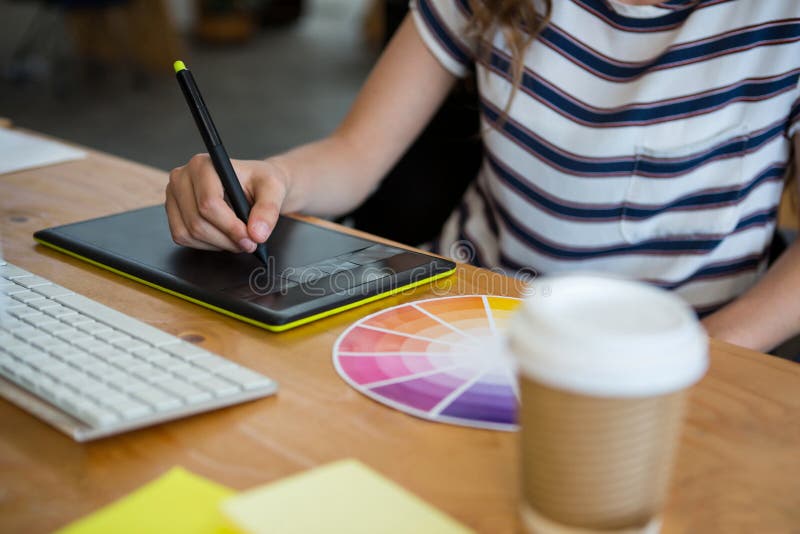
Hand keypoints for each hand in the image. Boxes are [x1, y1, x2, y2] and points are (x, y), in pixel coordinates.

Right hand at [165, 154, 288, 252]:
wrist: (255, 185)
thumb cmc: (261, 182)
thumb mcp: (274, 189)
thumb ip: (268, 209)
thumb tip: (256, 233)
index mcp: (203, 165)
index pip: (209, 203)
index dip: (230, 227)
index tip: (250, 239)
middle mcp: (182, 177)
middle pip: (197, 222)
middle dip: (226, 239)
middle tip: (249, 243)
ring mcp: (174, 195)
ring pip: (189, 233)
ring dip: (217, 244)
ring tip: (238, 240)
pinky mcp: (173, 212)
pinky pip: (183, 238)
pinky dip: (206, 244)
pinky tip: (222, 236)